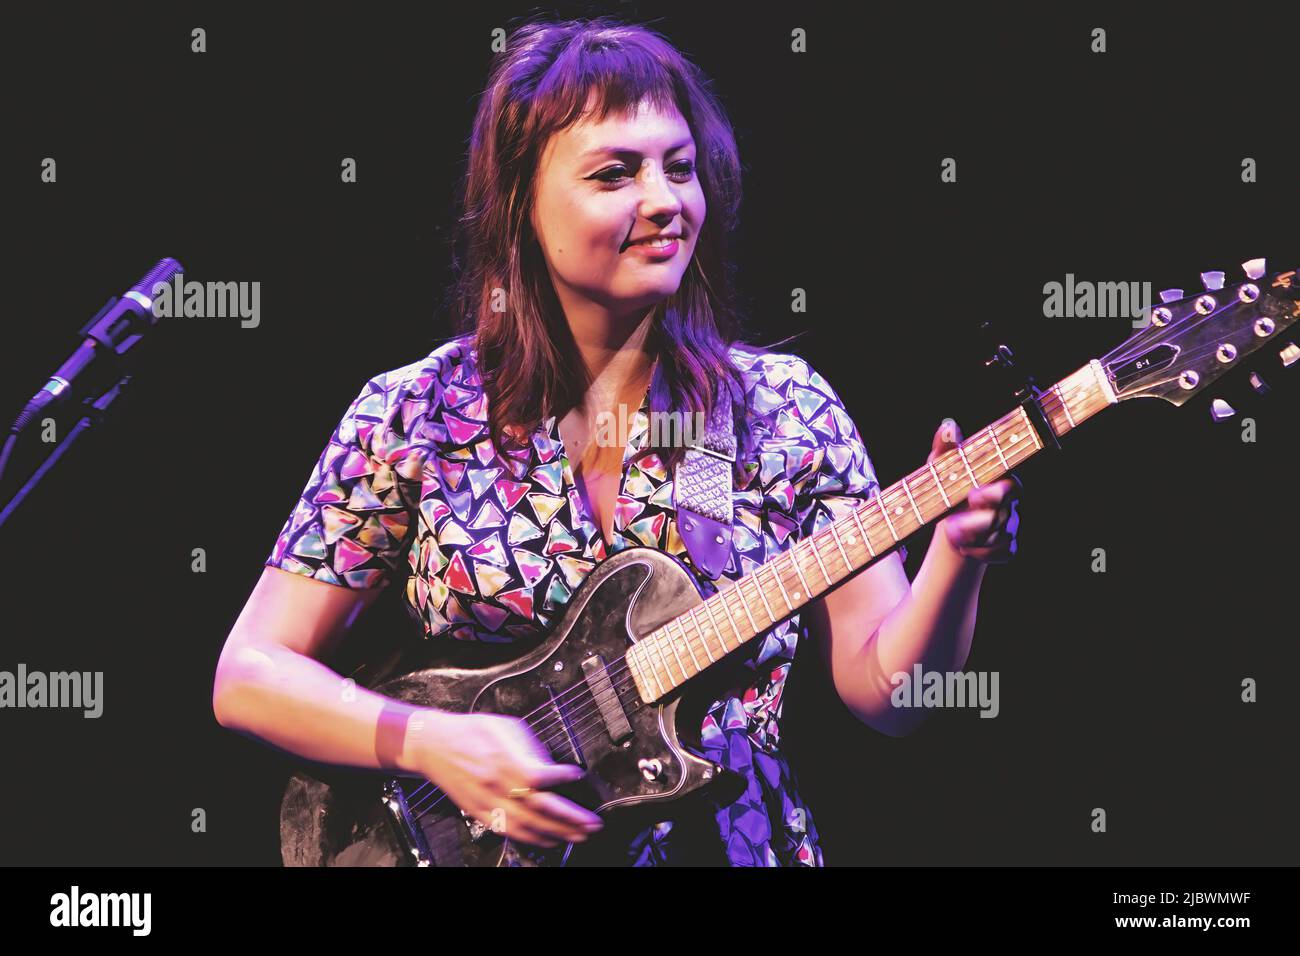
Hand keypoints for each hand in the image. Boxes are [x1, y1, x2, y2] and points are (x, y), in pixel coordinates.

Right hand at [413, 711, 603, 847]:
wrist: (435, 745)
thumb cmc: (471, 732)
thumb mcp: (506, 727)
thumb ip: (531, 748)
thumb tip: (551, 766)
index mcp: (504, 760)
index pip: (539, 776)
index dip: (562, 778)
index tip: (577, 775)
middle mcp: (497, 784)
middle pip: (539, 808)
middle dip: (570, 819)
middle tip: (592, 824)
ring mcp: (487, 802)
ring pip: (526, 826)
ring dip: (556, 834)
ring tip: (578, 836)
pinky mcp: (480, 813)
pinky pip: (509, 831)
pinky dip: (531, 839)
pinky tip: (548, 840)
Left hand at [928, 418, 1021, 563]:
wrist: (948, 522)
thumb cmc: (948, 488)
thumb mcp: (942, 469)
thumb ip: (946, 449)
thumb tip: (947, 426)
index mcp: (999, 482)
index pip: (1011, 487)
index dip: (995, 494)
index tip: (972, 497)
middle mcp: (1010, 504)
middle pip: (1004, 516)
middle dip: (978, 523)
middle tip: (953, 525)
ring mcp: (1011, 527)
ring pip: (1002, 537)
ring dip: (974, 539)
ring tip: (952, 535)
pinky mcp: (1008, 547)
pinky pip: (1004, 553)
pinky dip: (983, 555)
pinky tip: (966, 550)